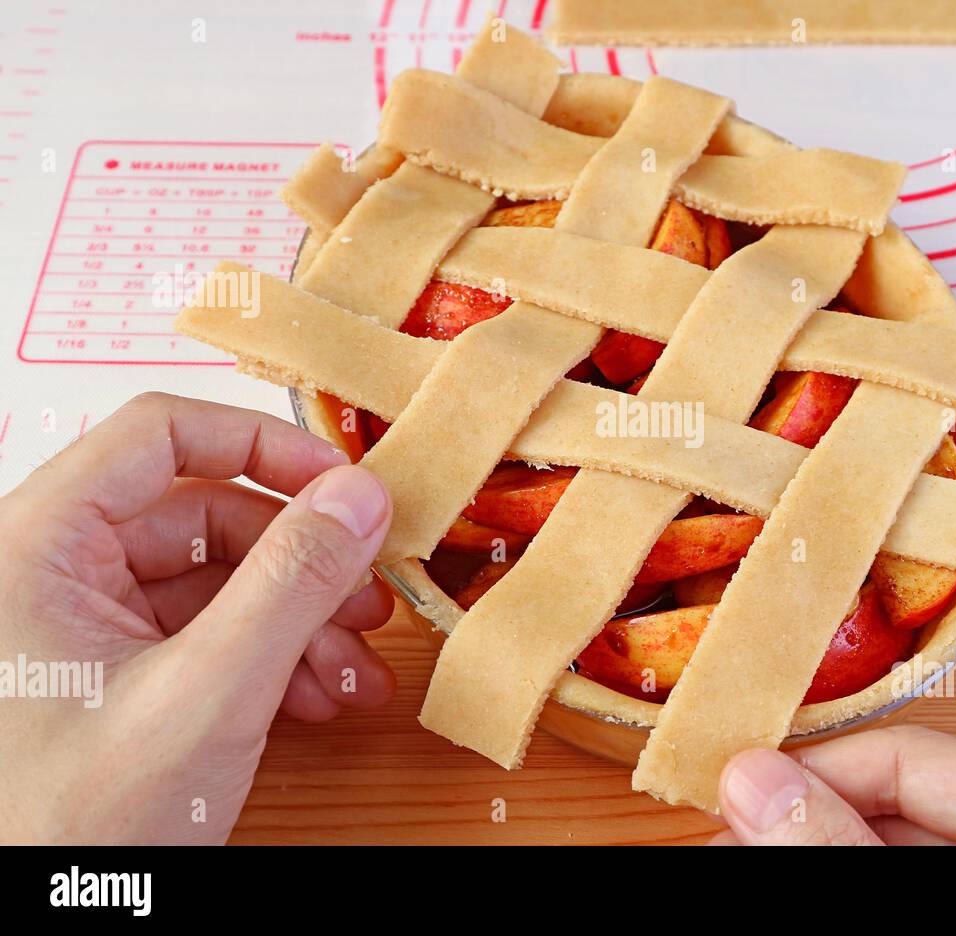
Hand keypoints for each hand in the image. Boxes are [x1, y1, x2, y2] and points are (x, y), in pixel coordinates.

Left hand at [0, 393, 395, 843]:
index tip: (344, 483)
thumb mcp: (205, 695)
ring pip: (217, 582)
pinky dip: (271, 658)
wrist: (25, 934)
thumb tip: (360, 497)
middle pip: (206, 515)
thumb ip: (290, 584)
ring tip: (354, 669)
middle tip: (369, 595)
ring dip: (300, 620)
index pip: (163, 434)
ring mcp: (82, 627)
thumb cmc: (66, 831)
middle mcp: (54, 572)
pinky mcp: (112, 675)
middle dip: (302, 563)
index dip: (264, 446)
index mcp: (39, 546)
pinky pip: (207, 635)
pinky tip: (319, 695)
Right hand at [714, 725, 955, 844]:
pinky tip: (794, 856)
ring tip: (746, 839)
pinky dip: (853, 862)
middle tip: (730, 822)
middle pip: (900, 796)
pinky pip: (917, 862)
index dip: (813, 770)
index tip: (739, 787)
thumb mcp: (922, 902)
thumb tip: (751, 781)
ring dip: (818, 838)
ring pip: (899, 834)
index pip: (913, 755)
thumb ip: (839, 847)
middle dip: (806, 810)